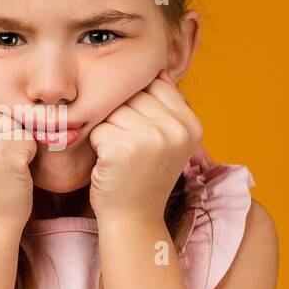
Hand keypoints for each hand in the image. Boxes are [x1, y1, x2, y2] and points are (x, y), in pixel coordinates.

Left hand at [87, 69, 203, 223]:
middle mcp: (177, 129)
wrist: (133, 218)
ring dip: (109, 132)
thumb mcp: (168, 140)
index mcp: (191, 124)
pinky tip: (110, 166)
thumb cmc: (144, 176)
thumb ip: (166, 106)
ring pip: (114, 111)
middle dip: (122, 120)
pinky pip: (99, 129)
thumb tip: (159, 70)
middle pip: (132, 97)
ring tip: (121, 158)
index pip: (155, 86)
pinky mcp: (124, 148)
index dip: (139, 109)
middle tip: (130, 152)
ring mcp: (152, 138)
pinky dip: (97, 146)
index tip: (142, 136)